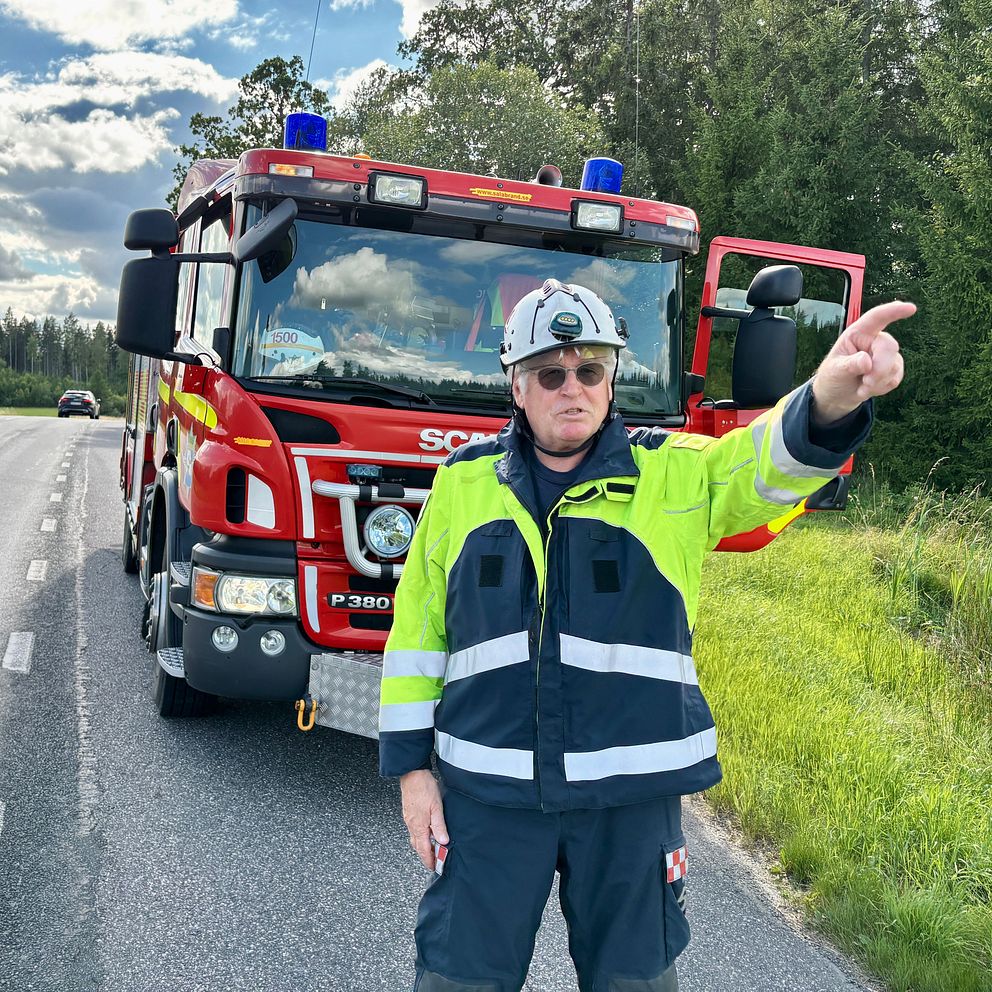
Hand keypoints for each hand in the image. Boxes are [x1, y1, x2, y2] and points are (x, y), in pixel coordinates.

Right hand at [400, 769, 447, 870]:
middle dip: (425, 855)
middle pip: (417, 846)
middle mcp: (412, 825)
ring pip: (414, 838)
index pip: (423, 850)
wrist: (412, 774)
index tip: (434, 867)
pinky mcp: (408, 813)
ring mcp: (409, 819)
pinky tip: (426, 831)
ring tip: (432, 848)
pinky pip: (413, 829)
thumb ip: (439, 826)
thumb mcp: (436, 808)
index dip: (429, 860)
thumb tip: (443, 842)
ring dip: (422, 846)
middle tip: (433, 861)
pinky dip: (419, 836)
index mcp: (419, 826)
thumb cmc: (424, 788)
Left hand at [811, 300, 915, 422]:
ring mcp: (886, 354)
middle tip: (866, 383)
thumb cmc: (833, 376)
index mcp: (857, 333)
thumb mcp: (834, 370)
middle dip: (880, 369)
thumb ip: (850, 364)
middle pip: (889, 347)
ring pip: (894, 365)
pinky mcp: (893, 368)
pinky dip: (882, 387)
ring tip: (861, 386)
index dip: (893, 311)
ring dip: (878, 382)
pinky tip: (868, 388)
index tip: (910, 308)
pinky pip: (896, 378)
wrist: (838, 395)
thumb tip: (867, 361)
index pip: (876, 318)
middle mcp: (874, 340)